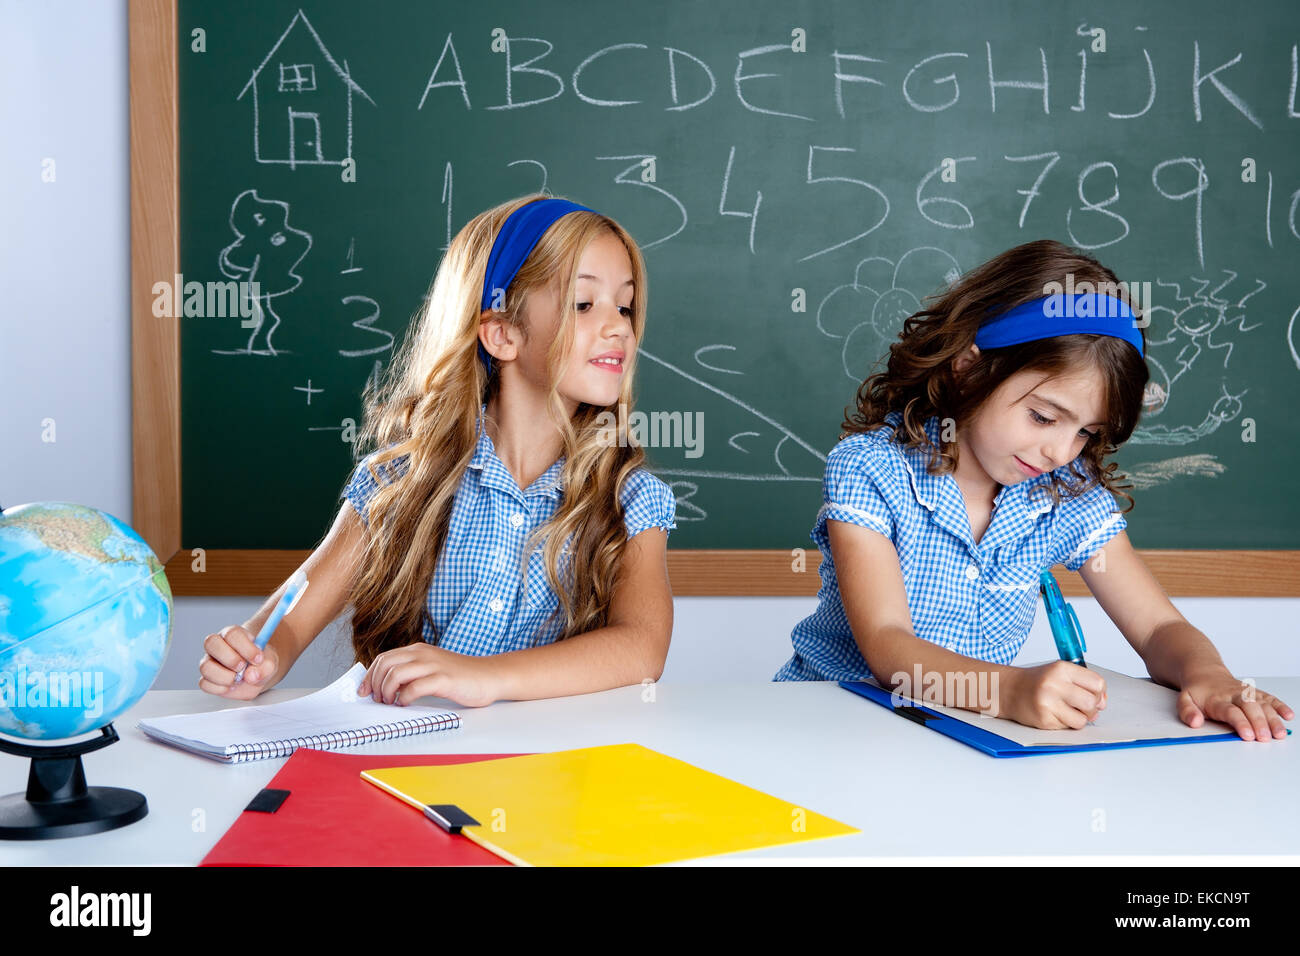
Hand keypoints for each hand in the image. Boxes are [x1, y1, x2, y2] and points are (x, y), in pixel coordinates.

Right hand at [199, 624, 279, 699]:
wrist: (256, 675)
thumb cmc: (260, 663)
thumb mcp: (269, 663)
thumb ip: (265, 667)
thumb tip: (251, 675)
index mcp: (234, 635)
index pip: (232, 634)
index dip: (245, 647)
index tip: (258, 659)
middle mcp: (218, 645)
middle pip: (211, 643)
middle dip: (230, 659)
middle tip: (243, 668)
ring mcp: (209, 662)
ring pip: (205, 666)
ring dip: (225, 677)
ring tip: (239, 680)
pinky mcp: (206, 679)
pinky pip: (205, 684)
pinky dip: (220, 688)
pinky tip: (232, 687)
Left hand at [357, 642, 501, 708]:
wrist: (490, 676)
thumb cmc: (461, 677)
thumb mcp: (432, 669)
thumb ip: (412, 673)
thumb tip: (385, 686)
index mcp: (418, 650)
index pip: (383, 658)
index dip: (369, 676)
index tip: (364, 692)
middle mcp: (423, 654)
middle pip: (385, 664)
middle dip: (375, 684)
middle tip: (378, 700)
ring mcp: (433, 665)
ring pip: (395, 674)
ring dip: (387, 692)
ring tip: (390, 703)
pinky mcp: (443, 679)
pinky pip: (414, 688)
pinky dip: (405, 699)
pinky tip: (407, 704)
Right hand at [1004, 661, 1106, 729]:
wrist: (1009, 690)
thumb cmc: (1037, 682)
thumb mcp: (1060, 673)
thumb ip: (1083, 684)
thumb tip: (1102, 704)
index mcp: (1061, 669)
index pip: (1097, 683)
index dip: (1099, 693)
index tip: (1092, 695)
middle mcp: (1054, 684)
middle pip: (1092, 702)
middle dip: (1091, 708)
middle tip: (1081, 706)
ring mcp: (1048, 702)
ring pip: (1082, 719)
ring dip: (1079, 719)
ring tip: (1068, 712)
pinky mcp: (1044, 719)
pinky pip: (1068, 727)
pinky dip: (1066, 724)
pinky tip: (1056, 715)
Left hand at [1177, 668, 1292, 741]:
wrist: (1205, 673)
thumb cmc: (1197, 691)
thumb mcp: (1184, 699)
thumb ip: (1187, 712)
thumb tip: (1195, 722)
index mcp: (1216, 699)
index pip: (1230, 711)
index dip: (1240, 723)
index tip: (1247, 735)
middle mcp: (1234, 695)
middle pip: (1249, 708)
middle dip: (1258, 723)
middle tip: (1264, 738)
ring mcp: (1246, 693)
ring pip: (1262, 704)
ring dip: (1273, 718)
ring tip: (1279, 734)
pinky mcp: (1256, 693)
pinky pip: (1270, 698)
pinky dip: (1280, 706)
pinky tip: (1289, 715)